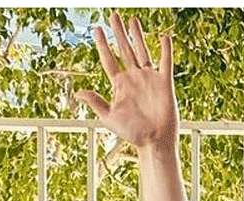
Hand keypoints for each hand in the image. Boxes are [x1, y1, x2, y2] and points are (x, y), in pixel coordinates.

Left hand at [74, 12, 176, 152]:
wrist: (155, 142)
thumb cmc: (132, 134)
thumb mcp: (109, 118)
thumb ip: (96, 102)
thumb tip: (78, 92)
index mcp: (119, 85)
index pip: (109, 59)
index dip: (103, 45)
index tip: (97, 30)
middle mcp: (134, 78)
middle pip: (124, 49)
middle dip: (118, 33)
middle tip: (113, 15)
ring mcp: (149, 79)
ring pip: (142, 51)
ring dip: (137, 35)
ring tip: (132, 20)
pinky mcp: (164, 83)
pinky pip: (165, 62)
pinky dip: (165, 50)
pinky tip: (164, 36)